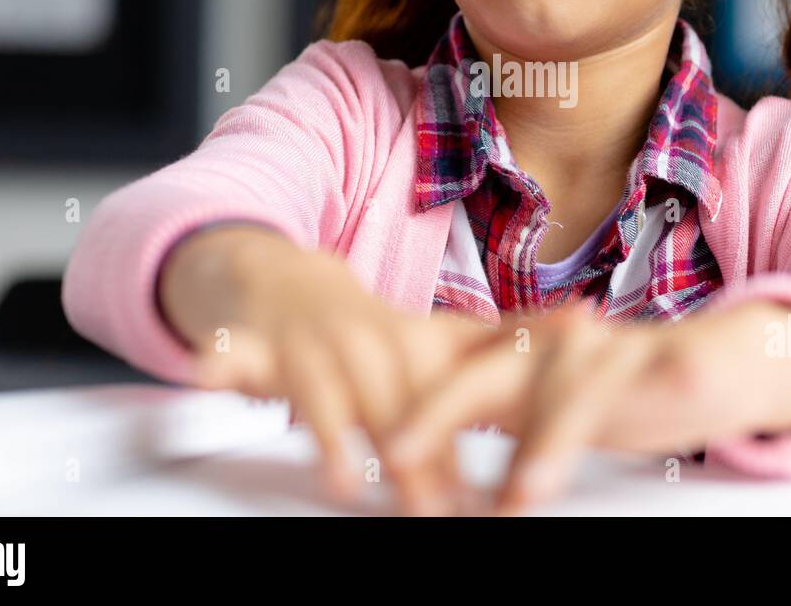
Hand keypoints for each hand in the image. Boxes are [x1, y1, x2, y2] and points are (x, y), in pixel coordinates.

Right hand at [188, 241, 495, 514]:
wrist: (283, 279)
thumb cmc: (368, 331)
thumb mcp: (434, 334)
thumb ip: (501, 337)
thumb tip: (582, 324)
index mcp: (412, 338)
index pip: (451, 386)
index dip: (467, 440)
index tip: (491, 492)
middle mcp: (364, 338)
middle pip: (394, 401)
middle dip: (413, 457)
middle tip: (432, 511)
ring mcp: (308, 343)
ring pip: (323, 393)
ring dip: (334, 437)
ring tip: (345, 484)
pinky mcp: (253, 346)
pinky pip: (233, 356)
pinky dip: (220, 365)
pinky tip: (208, 380)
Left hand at [382, 299, 772, 514]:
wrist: (711, 359)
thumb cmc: (614, 388)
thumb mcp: (540, 403)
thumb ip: (487, 412)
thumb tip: (407, 445)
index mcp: (520, 352)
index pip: (450, 377)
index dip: (404, 409)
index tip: (357, 449)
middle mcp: (558, 344)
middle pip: (490, 372)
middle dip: (441, 411)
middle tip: (396, 453)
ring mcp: (612, 352)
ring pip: (567, 390)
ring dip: (541, 441)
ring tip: (514, 494)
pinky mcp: (667, 365)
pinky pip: (643, 390)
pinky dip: (629, 405)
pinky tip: (618, 424)